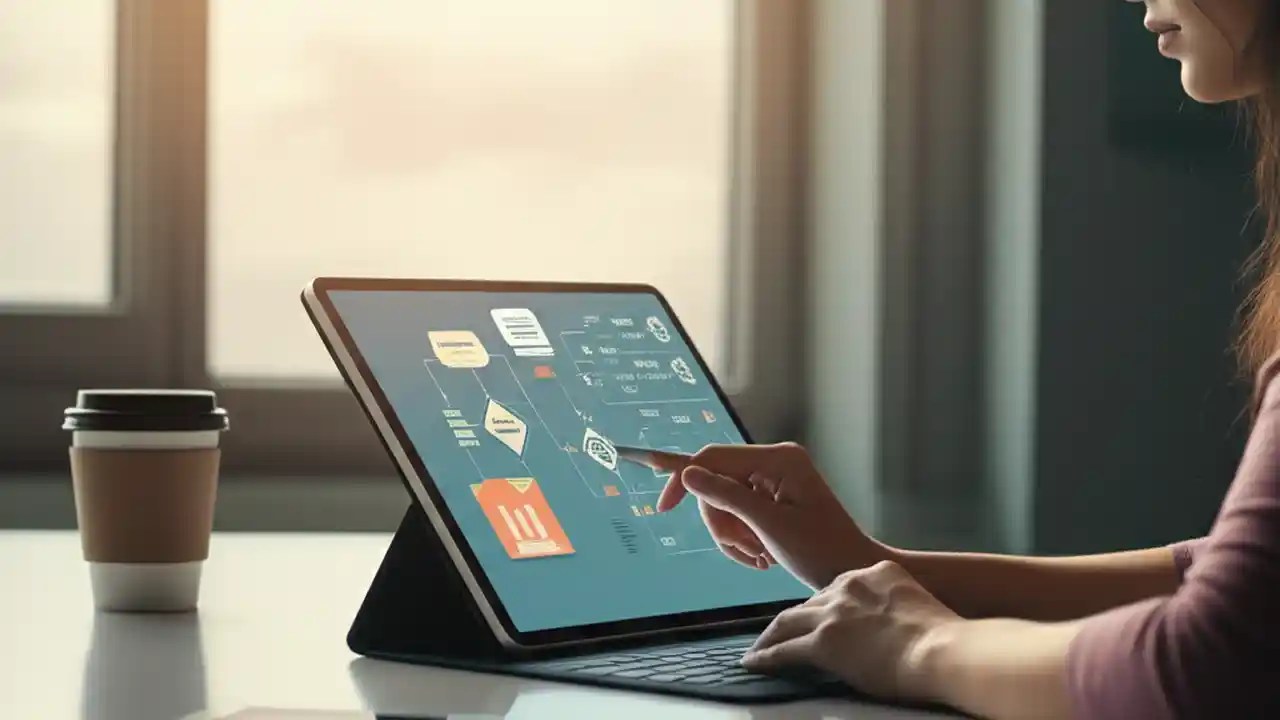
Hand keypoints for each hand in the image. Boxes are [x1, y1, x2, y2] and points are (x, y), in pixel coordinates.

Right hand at [654, 442, 888, 588]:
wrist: (853, 572)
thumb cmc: (820, 550)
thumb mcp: (768, 525)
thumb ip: (727, 496)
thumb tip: (688, 475)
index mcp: (778, 459)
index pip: (714, 458)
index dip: (685, 480)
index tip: (664, 508)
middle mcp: (775, 462)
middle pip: (717, 483)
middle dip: (721, 521)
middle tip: (743, 548)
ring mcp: (774, 480)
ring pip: (724, 503)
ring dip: (733, 535)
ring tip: (757, 556)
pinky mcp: (773, 499)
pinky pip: (738, 514)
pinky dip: (742, 538)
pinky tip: (761, 556)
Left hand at [743, 560, 960, 702]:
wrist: (943, 651)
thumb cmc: (945, 638)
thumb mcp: (917, 604)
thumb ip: (895, 606)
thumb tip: (891, 627)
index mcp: (875, 573)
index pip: (837, 589)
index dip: (824, 606)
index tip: (817, 617)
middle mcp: (849, 585)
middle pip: (809, 603)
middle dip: (795, 619)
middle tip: (780, 633)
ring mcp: (833, 613)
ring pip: (787, 621)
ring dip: (770, 637)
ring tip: (759, 649)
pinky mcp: (823, 642)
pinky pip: (784, 649)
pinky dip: (765, 657)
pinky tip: (754, 663)